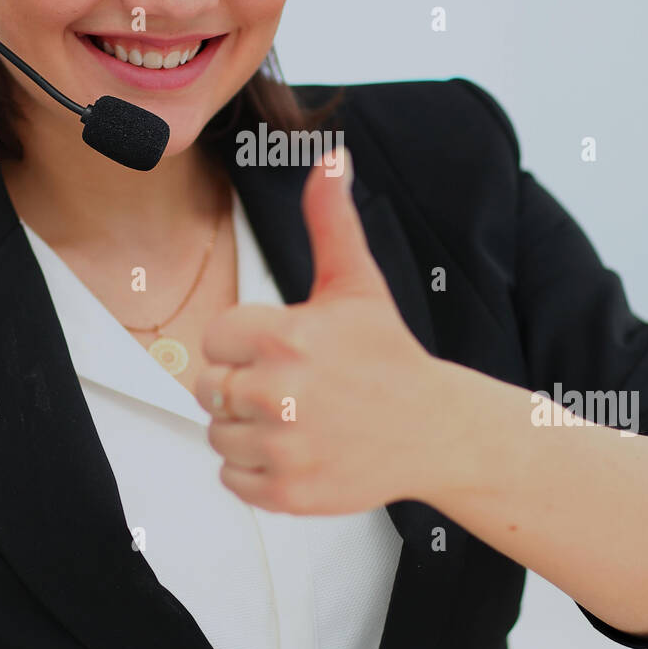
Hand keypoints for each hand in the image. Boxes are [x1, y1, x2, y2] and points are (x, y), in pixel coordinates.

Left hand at [194, 146, 440, 515]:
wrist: (436, 430)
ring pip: (218, 434)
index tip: (286, 348)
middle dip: (246, 385)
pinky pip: (232, 478)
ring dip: (248, 429)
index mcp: (282, 335)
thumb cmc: (387, 352)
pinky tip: (298, 449)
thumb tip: (331, 155)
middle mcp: (276, 393)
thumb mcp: (357, 282)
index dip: (245, 343)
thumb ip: (330, 218)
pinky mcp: (286, 494)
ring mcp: (282, 448)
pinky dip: (256, 470)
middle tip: (297, 386)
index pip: (214, 339)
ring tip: (299, 417)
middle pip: (211, 388)